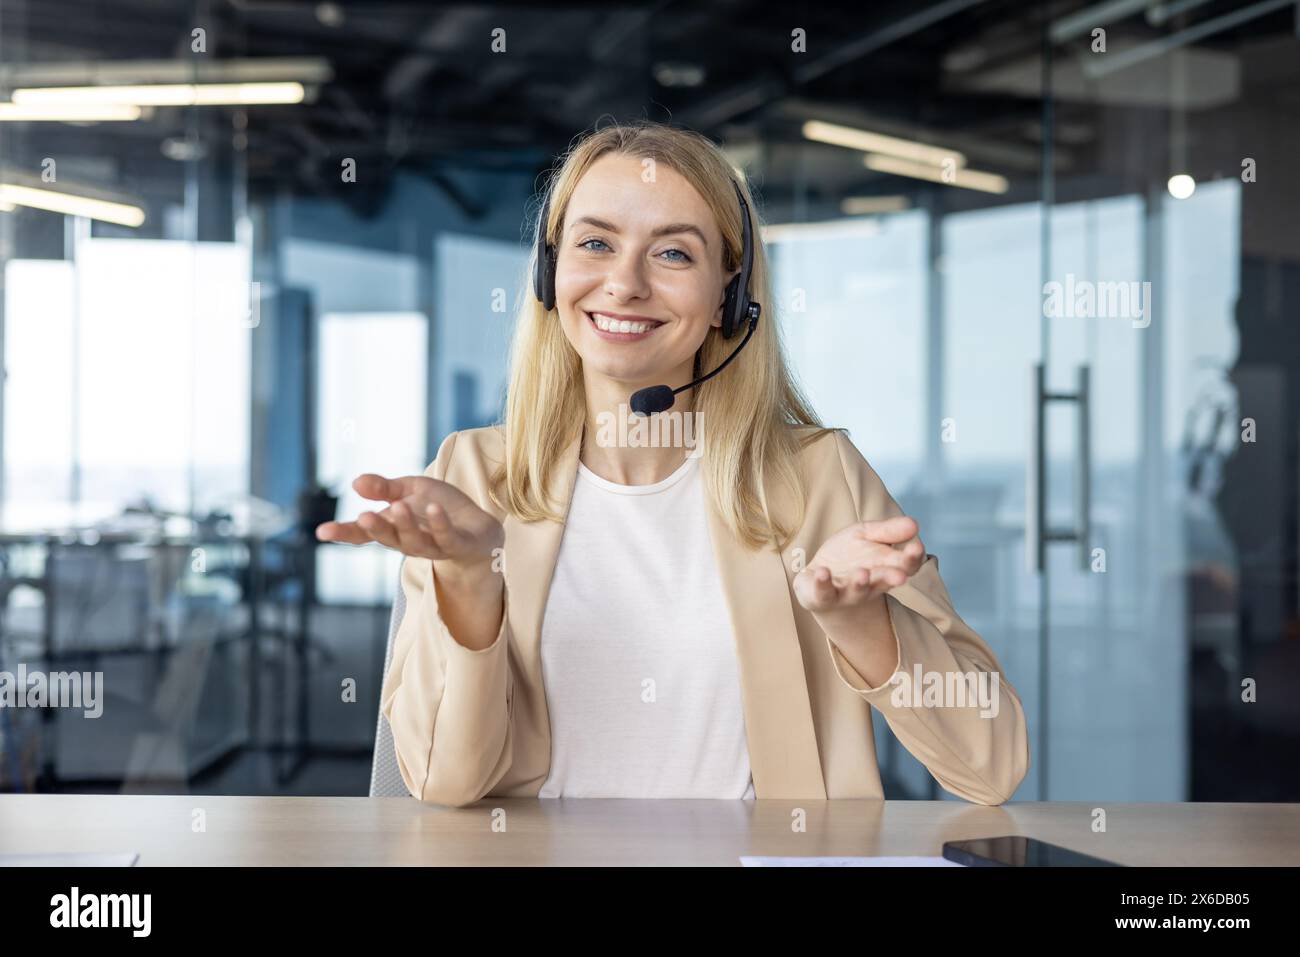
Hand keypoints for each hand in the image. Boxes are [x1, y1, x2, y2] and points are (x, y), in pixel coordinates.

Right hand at [315, 473, 503, 571]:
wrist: (480, 529)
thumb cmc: (440, 509)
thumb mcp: (411, 490)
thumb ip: (385, 488)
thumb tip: (356, 482)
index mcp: (393, 528)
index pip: (363, 533)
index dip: (343, 533)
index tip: (321, 532)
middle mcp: (409, 541)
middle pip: (388, 538)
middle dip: (376, 528)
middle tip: (364, 517)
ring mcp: (433, 546)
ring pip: (415, 541)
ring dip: (406, 525)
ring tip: (398, 507)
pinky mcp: (458, 545)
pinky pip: (447, 537)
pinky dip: (440, 524)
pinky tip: (434, 509)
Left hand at [793, 515, 925, 613]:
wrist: (817, 579)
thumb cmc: (849, 557)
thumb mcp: (866, 535)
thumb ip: (888, 531)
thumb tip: (914, 523)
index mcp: (886, 567)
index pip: (906, 566)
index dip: (912, 558)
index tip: (916, 547)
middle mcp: (870, 584)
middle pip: (885, 581)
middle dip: (892, 577)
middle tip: (900, 576)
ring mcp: (846, 593)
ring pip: (857, 591)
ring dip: (860, 583)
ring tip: (862, 573)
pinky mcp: (823, 597)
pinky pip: (824, 593)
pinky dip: (823, 583)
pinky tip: (823, 571)